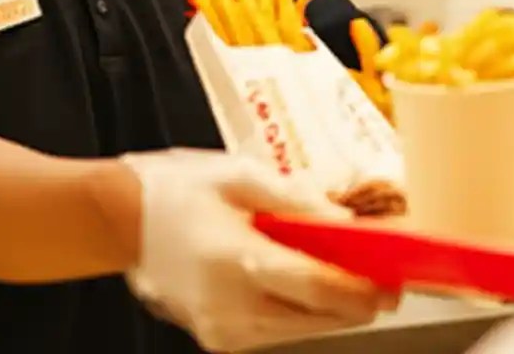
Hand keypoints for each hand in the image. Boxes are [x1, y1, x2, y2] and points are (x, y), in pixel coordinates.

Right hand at [120, 149, 400, 351]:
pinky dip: (298, 309)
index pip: (320, 289)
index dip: (365, 288)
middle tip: (383, 277)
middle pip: (320, 318)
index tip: (395, 280)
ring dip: (329, 306)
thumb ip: (297, 201)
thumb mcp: (240, 176)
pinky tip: (299, 281)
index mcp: (237, 259)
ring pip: (303, 329)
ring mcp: (223, 329)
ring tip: (342, 273)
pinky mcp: (219, 339)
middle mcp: (232, 305)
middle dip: (357, 299)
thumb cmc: (176, 190)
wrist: (118, 220)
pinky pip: (278, 330)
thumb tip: (348, 226)